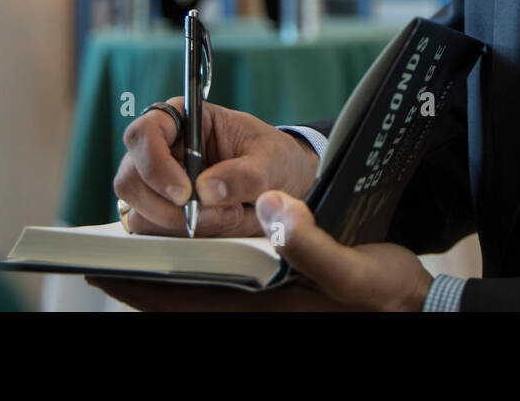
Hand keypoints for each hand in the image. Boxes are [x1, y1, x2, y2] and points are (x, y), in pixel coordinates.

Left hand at [87, 191, 433, 311]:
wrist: (419, 309)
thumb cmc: (387, 293)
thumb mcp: (354, 267)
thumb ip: (310, 242)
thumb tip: (271, 207)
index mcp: (265, 309)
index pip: (185, 303)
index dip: (141, 289)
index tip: (100, 270)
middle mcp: (258, 312)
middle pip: (183, 301)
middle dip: (144, 283)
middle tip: (106, 260)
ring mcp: (268, 307)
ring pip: (201, 295)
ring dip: (171, 277)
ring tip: (141, 252)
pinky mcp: (283, 298)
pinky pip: (224, 289)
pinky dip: (200, 273)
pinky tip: (198, 255)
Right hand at [114, 100, 318, 237]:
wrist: (283, 182)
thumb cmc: (272, 157)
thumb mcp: (270, 159)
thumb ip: (244, 173)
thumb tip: (206, 190)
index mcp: (182, 118)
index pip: (143, 133)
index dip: (154, 163)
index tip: (184, 192)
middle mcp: (161, 150)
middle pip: (131, 179)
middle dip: (167, 207)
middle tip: (211, 213)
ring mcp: (156, 184)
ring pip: (140, 213)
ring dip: (181, 225)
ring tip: (228, 215)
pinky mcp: (162, 213)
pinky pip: (155, 233)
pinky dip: (185, 237)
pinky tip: (218, 225)